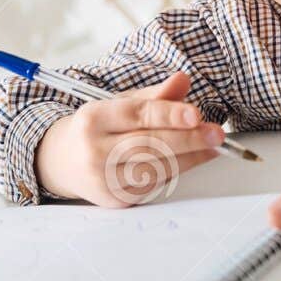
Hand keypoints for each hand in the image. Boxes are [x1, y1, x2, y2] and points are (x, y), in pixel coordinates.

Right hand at [35, 71, 224, 205]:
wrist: (63, 161)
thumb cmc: (98, 128)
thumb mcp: (119, 104)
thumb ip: (154, 95)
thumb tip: (183, 80)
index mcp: (94, 118)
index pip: (136, 115)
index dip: (168, 115)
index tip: (196, 114)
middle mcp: (94, 150)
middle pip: (149, 145)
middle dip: (188, 139)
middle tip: (217, 134)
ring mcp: (102, 179)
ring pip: (155, 168)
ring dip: (190, 157)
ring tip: (212, 146)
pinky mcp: (114, 199)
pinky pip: (153, 184)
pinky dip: (176, 170)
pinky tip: (192, 158)